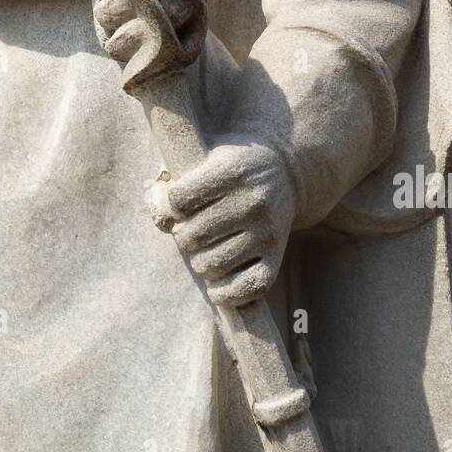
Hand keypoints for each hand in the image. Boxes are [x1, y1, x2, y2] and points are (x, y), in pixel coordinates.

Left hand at [166, 142, 294, 307]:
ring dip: (200, 263)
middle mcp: (253, 201)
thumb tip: (162, 221)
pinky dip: (225, 294)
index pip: (179, 199)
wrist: (288, 174)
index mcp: (233, 171)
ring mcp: (267, 231)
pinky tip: (216, 285)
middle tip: (193, 231)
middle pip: (192, 235)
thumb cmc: (236, 168)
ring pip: (211, 265)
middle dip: (184, 236)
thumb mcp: (208, 157)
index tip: (183, 203)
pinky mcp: (277, 257)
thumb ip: (176, 184)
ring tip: (206, 250)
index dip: (173, 205)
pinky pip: (246, 288)